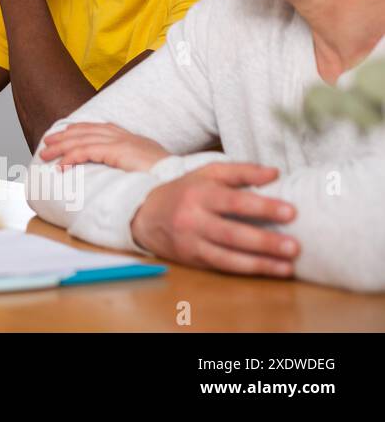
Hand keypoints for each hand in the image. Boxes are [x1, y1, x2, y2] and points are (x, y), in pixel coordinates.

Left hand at [39, 121, 169, 171]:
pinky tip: (61, 166)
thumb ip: (132, 164)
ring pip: (81, 140)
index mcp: (131, 137)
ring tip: (45, 155)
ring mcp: (120, 142)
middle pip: (86, 132)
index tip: (65, 133)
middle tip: (47, 143)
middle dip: (64, 137)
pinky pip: (86, 152)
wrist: (178, 178)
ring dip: (61, 148)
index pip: (99, 128)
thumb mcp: (147, 167)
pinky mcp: (116, 151)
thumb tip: (120, 172)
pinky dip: (71, 158)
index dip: (79, 129)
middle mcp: (123, 136)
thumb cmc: (165, 178)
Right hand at [130, 163, 299, 277]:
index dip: (263, 206)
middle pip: (232, 233)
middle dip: (264, 241)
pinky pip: (223, 267)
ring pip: (227, 256)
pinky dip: (248, 270)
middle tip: (295, 246)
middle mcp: (192, 219)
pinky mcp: (192, 260)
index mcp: (199, 193)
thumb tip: (275, 173)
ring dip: (260, 263)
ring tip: (288, 266)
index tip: (291, 212)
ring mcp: (191, 242)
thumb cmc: (185, 191)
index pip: (234, 200)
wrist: (145, 215)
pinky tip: (271, 270)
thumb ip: (241, 171)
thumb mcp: (207, 173)